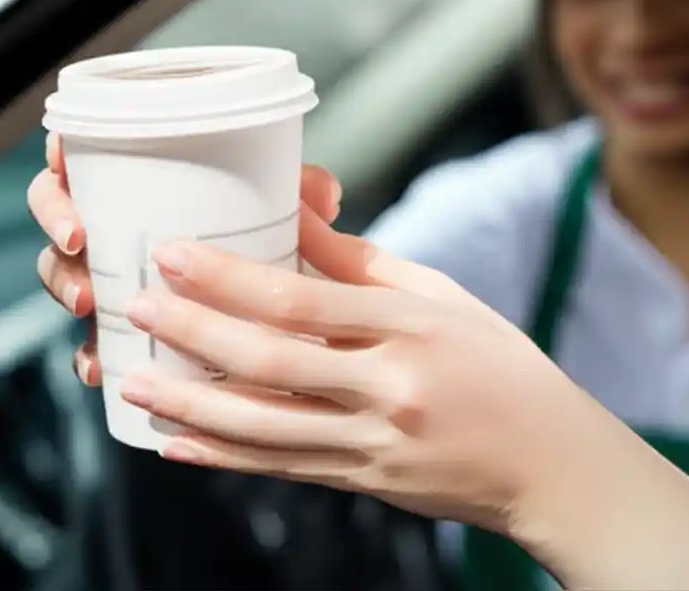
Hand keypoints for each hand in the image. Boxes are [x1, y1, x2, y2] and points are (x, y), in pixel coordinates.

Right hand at [28, 132, 343, 386]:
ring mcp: (110, 275)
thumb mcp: (289, 212)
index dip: (64, 154)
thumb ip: (302, 194)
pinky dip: (89, 354)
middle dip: (57, 223)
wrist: (289, 315)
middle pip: (57, 210)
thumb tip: (322, 195)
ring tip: (88, 303)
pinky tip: (98, 368)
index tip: (68, 164)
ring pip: (65, 272)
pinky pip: (89, 340)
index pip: (83, 151)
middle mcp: (115, 221)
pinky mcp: (118, 329)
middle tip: (80, 242)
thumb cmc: (271, 234)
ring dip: (65, 284)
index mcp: (139, 177)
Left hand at [107, 201, 589, 534]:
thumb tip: (296, 206)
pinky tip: (176, 443)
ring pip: (264, 426)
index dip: (229, 278)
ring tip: (133, 380)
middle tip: (137, 307)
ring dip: (190, 403)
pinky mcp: (366, 482)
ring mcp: (376, 442)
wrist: (555, 464)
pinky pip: (282, 467)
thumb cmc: (498, 366)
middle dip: (194, 333)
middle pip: (272, 362)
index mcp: (411, 326)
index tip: (173, 255)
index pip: (304, 299)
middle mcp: (391, 386)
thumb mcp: (440, 297)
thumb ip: (359, 260)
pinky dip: (224, 456)